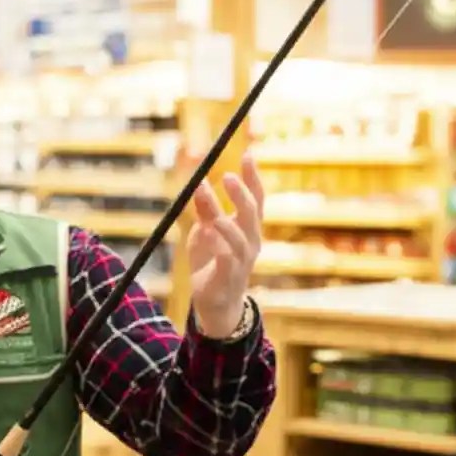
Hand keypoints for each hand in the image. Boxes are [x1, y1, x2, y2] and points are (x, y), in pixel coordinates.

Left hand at [186, 156, 265, 337]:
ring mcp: (241, 260)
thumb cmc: (212, 262)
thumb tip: (198, 182)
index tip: (248, 153)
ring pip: (238, 236)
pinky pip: (226, 258)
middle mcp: (250, 242)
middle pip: (251, 213)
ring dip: (223, 216)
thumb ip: (204, 210)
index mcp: (248, 228)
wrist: (215, 302)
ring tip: (207, 197)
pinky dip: (217, 244)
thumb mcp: (204, 231)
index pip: (257, 198)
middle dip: (241, 194)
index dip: (254, 177)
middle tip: (227, 176)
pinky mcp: (227, 277)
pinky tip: (206, 230)